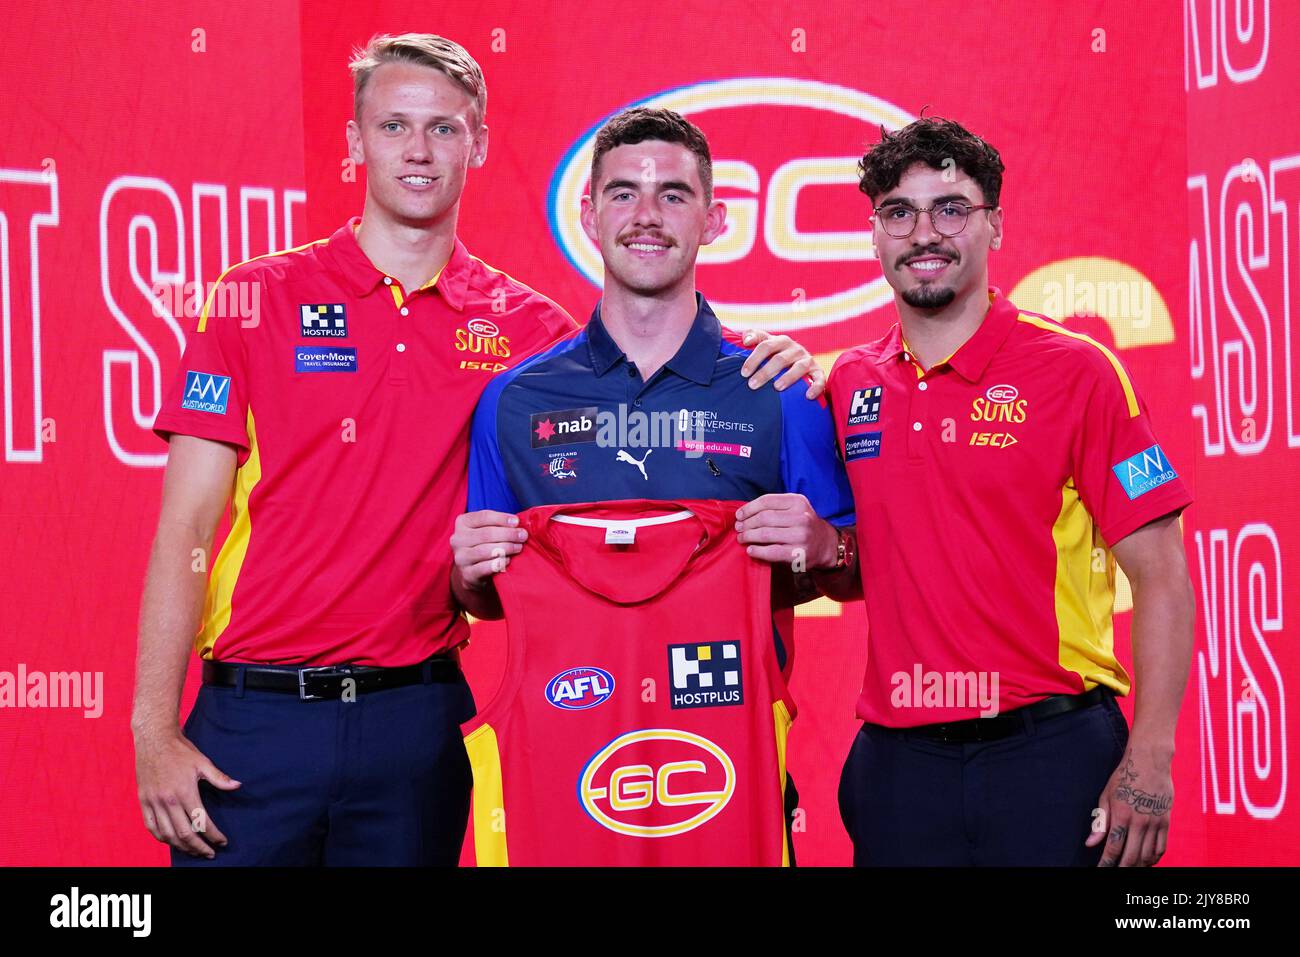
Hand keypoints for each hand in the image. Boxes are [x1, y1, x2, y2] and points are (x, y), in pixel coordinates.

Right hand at [135, 727, 239, 857]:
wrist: (154, 739)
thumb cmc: (180, 750)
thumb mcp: (203, 762)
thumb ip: (219, 778)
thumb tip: (238, 786)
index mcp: (185, 792)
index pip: (201, 822)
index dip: (213, 835)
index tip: (222, 842)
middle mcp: (168, 800)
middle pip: (184, 834)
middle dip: (199, 847)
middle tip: (209, 853)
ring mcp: (153, 802)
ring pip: (167, 834)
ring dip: (181, 847)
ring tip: (193, 850)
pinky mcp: (143, 801)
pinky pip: (151, 827)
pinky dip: (162, 838)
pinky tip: (172, 841)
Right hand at [451, 510, 526, 589]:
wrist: (475, 572)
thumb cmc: (485, 545)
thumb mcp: (488, 530)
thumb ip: (499, 524)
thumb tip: (518, 523)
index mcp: (462, 523)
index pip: (483, 517)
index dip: (502, 518)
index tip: (517, 522)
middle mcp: (458, 539)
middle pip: (485, 534)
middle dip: (508, 534)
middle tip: (522, 536)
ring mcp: (460, 558)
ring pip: (485, 550)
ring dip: (506, 548)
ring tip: (518, 547)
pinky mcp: (466, 574)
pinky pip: (484, 567)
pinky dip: (498, 563)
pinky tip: (507, 560)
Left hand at [735, 493, 838, 569]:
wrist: (826, 545)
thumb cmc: (803, 525)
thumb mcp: (795, 508)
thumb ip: (774, 507)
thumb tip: (744, 513)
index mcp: (798, 502)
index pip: (767, 501)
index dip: (749, 508)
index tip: (739, 515)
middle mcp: (801, 517)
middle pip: (764, 518)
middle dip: (747, 523)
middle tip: (739, 528)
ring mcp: (801, 536)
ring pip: (765, 534)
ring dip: (748, 536)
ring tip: (742, 538)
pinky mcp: (799, 554)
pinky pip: (772, 552)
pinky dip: (758, 551)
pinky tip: (751, 550)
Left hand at [739, 330, 825, 398]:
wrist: (803, 363)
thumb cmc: (778, 354)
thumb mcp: (767, 343)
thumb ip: (754, 336)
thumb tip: (746, 339)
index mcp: (780, 341)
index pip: (765, 346)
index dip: (754, 359)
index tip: (744, 373)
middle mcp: (795, 349)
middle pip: (779, 359)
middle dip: (765, 372)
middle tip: (752, 385)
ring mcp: (807, 360)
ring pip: (799, 367)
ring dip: (788, 378)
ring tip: (777, 388)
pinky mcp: (818, 372)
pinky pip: (819, 379)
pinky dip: (815, 387)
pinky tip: (808, 396)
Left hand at [1087, 748, 1173, 865]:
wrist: (1150, 761)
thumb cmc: (1124, 777)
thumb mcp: (1106, 796)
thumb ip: (1100, 822)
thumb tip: (1090, 843)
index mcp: (1121, 815)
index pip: (1113, 848)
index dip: (1106, 863)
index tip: (1100, 870)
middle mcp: (1140, 822)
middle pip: (1131, 857)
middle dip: (1121, 869)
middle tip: (1114, 872)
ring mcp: (1155, 823)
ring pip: (1148, 856)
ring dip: (1137, 866)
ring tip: (1128, 868)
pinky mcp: (1166, 822)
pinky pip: (1161, 848)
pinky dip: (1153, 859)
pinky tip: (1145, 861)